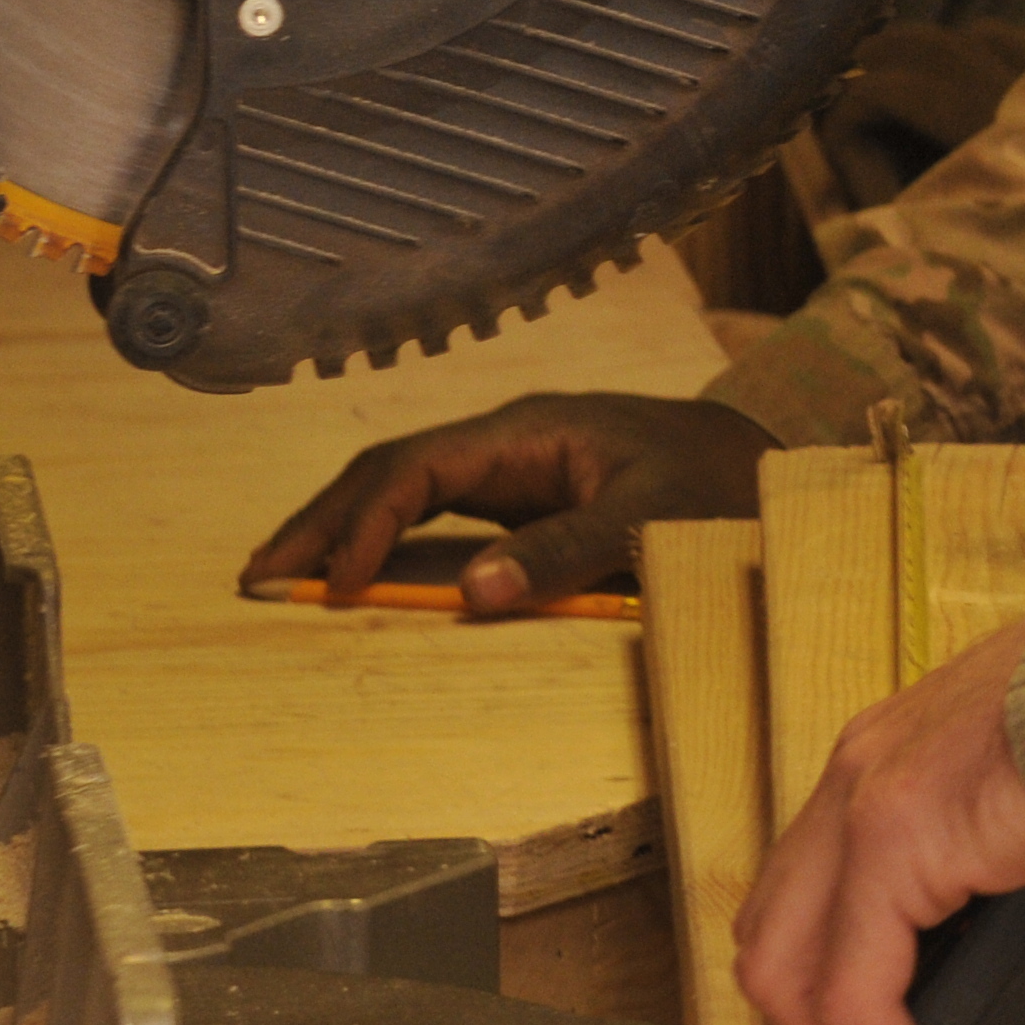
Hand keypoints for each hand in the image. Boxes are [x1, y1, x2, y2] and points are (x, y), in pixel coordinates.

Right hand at [240, 394, 778, 612]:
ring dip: (344, 528)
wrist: (766, 460)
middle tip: (258, 577)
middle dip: (324, 519)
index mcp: (531, 431)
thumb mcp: (652, 517)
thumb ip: (569, 551)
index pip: (418, 467)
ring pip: (407, 489)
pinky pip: (438, 514)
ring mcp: (514, 468)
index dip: (365, 522)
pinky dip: (388, 540)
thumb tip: (473, 593)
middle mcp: (509, 442)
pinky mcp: (525, 498)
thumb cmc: (718, 482)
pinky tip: (355, 574)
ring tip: (281, 576)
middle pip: (392, 472)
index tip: (333, 583)